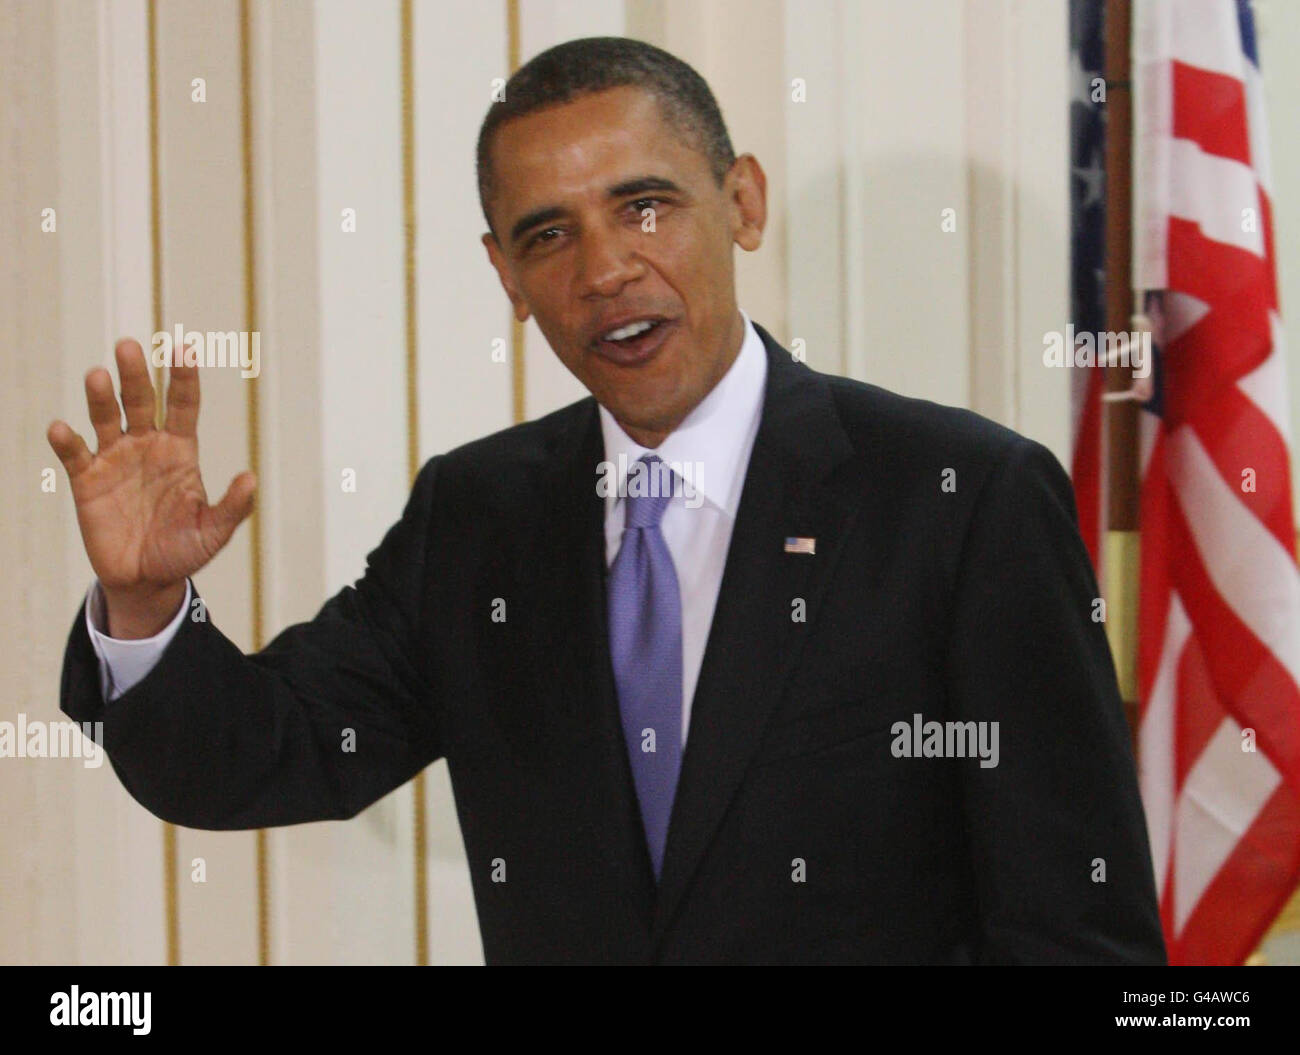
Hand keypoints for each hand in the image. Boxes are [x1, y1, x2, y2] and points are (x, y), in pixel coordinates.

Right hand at [46, 338, 254, 636]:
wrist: (147, 579)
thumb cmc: (184, 550)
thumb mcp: (213, 531)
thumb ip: (232, 506)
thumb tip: (251, 478)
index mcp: (180, 450)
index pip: (184, 404)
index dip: (183, 377)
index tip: (183, 348)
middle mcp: (146, 445)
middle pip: (142, 400)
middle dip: (136, 374)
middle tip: (130, 346)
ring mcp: (115, 459)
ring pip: (106, 417)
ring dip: (102, 397)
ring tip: (98, 375)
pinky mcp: (87, 480)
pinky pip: (75, 455)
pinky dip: (67, 441)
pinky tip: (62, 429)